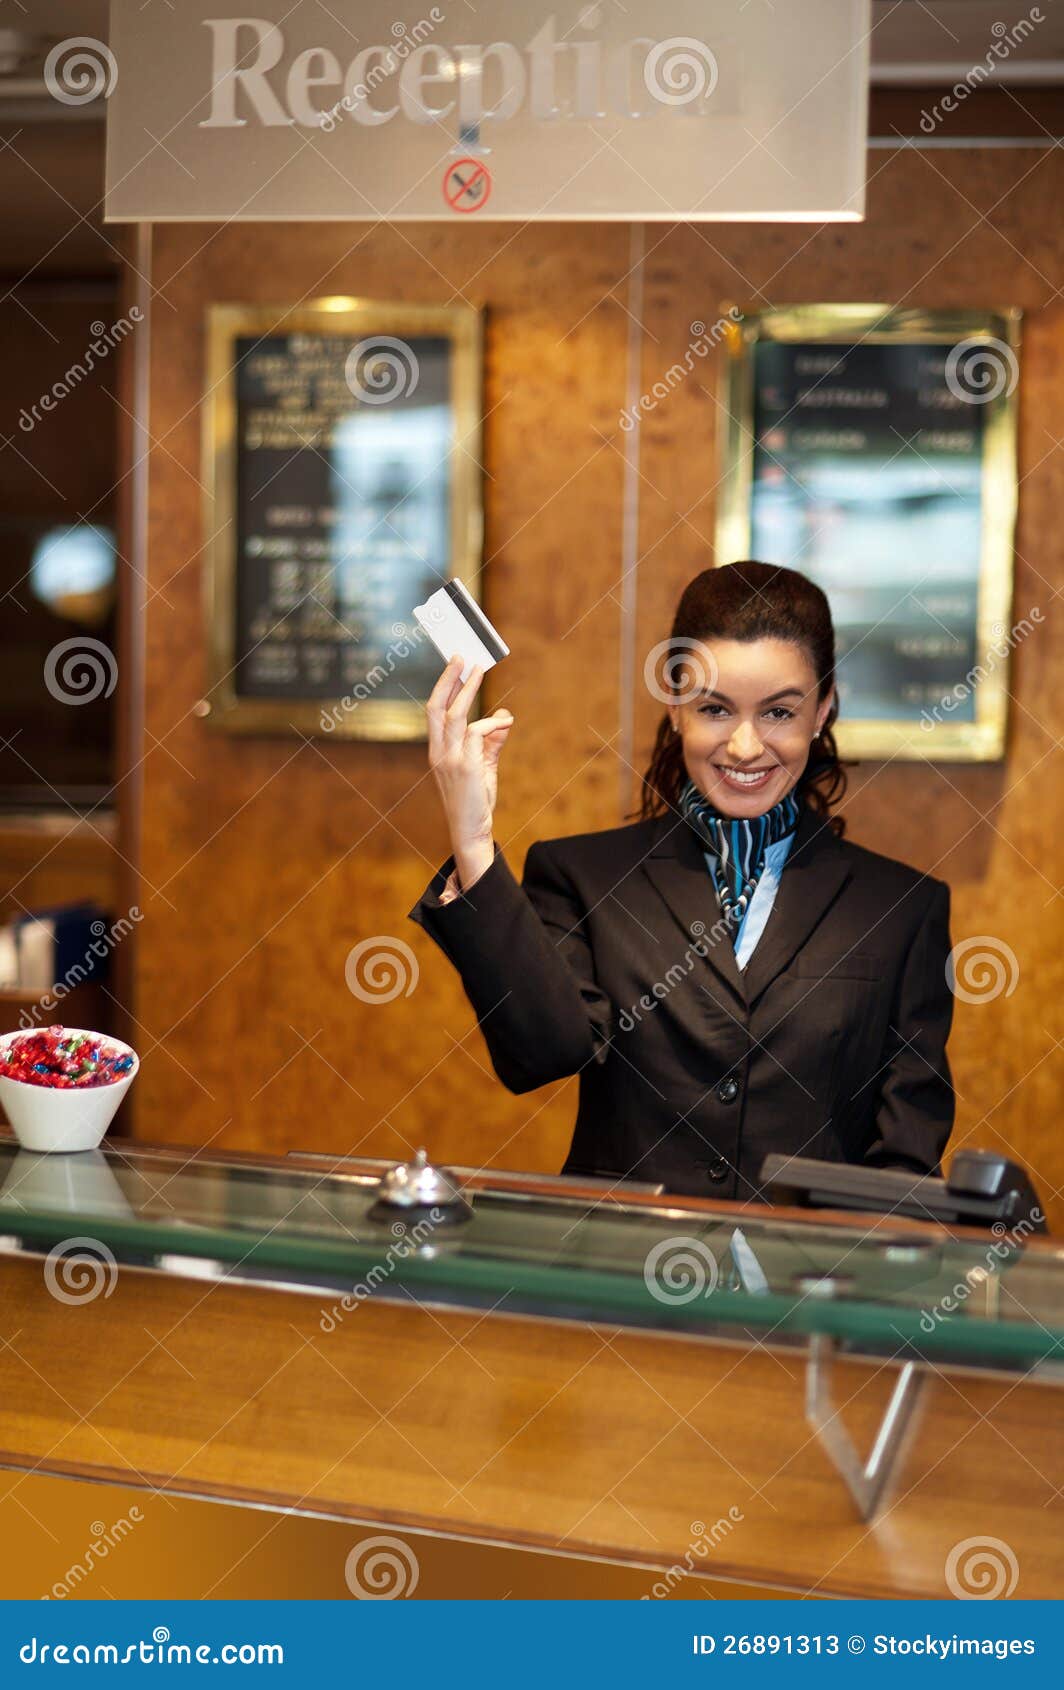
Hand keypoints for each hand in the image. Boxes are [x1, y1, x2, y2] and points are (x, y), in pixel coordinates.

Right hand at [426, 655, 513, 885]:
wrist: (472, 832)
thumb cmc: (475, 801)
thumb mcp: (484, 767)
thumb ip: (492, 742)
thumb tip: (504, 716)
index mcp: (438, 750)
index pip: (435, 712)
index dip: (444, 687)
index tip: (455, 667)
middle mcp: (439, 752)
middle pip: (436, 707)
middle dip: (448, 680)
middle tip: (461, 657)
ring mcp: (450, 760)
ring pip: (454, 716)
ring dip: (467, 690)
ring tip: (478, 670)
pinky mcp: (466, 768)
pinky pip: (476, 734)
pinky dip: (490, 723)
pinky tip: (504, 722)